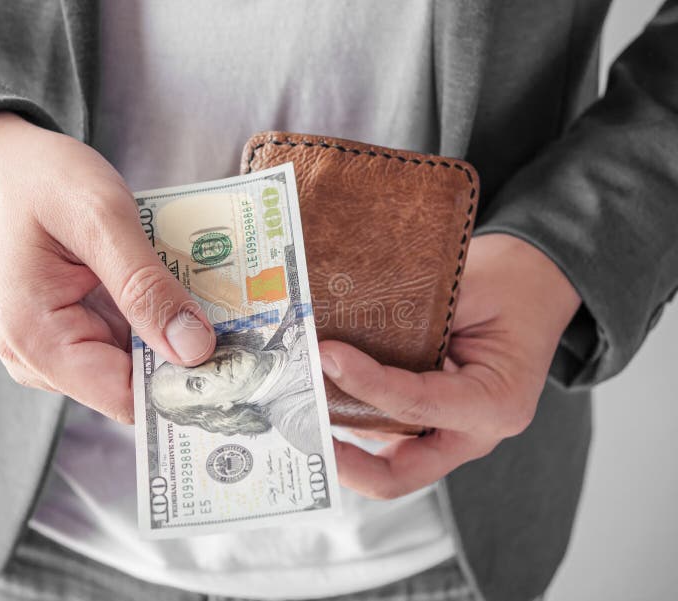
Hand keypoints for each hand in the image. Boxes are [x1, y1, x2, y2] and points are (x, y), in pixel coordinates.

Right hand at [0, 112, 215, 422]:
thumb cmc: (33, 178)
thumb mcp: (98, 218)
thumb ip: (145, 286)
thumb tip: (195, 349)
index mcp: (37, 340)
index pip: (128, 399)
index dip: (186, 386)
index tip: (241, 363)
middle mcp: (40, 359)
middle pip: (135, 383)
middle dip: (189, 356)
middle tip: (247, 325)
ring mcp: (53, 348)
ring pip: (135, 362)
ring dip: (177, 334)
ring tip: (223, 302)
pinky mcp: (69, 330)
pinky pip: (123, 339)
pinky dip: (157, 317)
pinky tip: (185, 291)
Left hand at [319, 233, 580, 498]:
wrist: (534, 285)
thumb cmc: (510, 285)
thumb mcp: (469, 291)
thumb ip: (415, 322)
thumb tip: (344, 337)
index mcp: (496, 404)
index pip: (417, 406)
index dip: (366, 381)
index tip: (327, 354)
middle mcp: (474, 433)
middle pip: (400, 473)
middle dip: (346, 461)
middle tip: (301, 430)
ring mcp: (453, 433)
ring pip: (388, 457)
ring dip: (343, 438)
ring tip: (302, 405)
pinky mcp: (434, 423)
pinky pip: (390, 434)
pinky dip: (357, 417)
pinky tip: (327, 393)